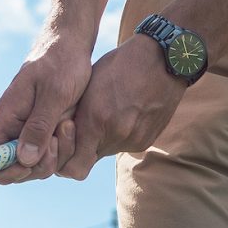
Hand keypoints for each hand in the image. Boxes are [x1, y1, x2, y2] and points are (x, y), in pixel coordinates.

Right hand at [0, 30, 92, 183]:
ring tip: (68, 127)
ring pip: (37, 168)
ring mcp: (31, 134)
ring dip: (56, 157)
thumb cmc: (61, 62)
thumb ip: (39, 126)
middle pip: (14, 171)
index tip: (27, 163)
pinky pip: (52, 158)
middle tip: (57, 141)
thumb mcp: (54, 93)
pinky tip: (73, 128)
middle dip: (39, 165)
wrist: (73, 46)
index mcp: (6, 118)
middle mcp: (14, 131)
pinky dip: (65, 151)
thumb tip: (23, 159)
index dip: (1, 169)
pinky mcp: (47, 135)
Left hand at [58, 36, 185, 180]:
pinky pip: (125, 145)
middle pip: (89, 161)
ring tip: (107, 112)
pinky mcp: (146, 141)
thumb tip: (63, 136)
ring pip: (107, 152)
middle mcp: (114, 137)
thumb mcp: (90, 83)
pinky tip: (124, 112)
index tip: (64, 138)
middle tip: (81, 126)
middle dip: (81, 148)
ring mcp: (132, 141)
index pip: (72, 169)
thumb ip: (77, 114)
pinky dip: (120, 135)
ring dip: (102, 139)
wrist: (164, 59)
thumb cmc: (120, 64)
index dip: (64, 159)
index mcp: (95, 121)